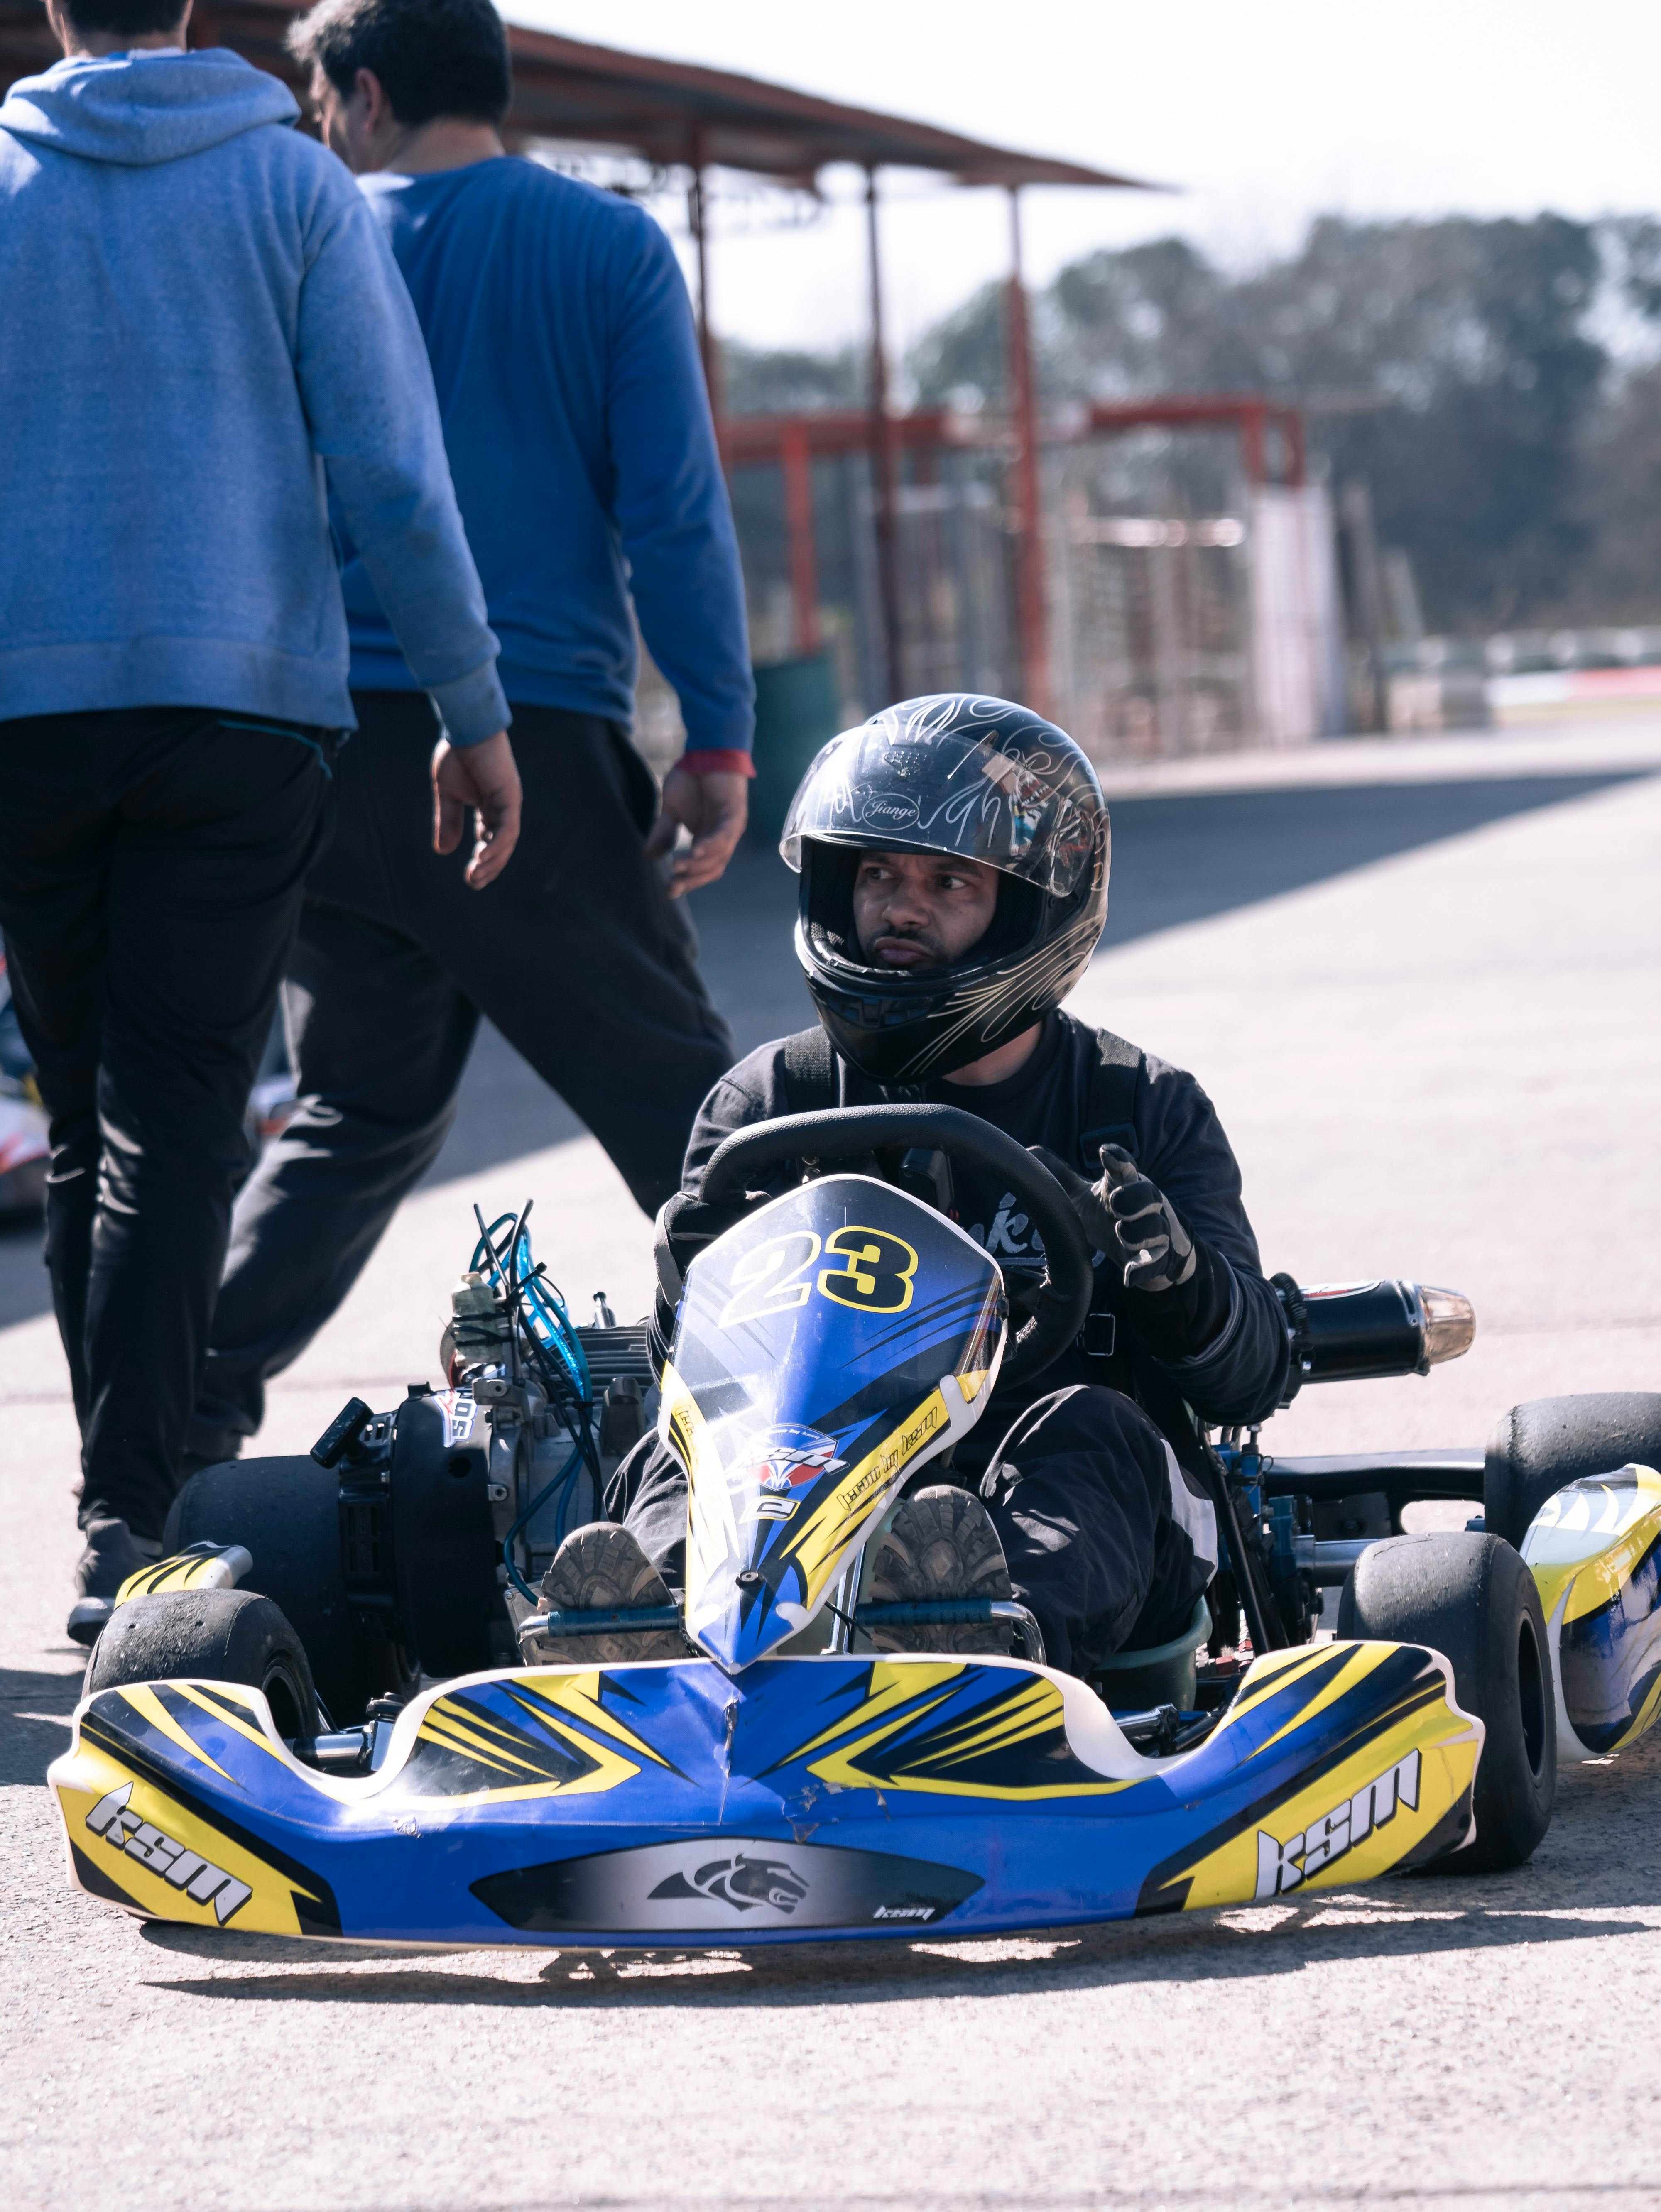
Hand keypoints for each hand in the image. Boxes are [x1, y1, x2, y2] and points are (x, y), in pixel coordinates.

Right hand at [431, 729, 520, 889]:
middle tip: (473, 883)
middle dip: (489, 867)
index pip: (490, 840)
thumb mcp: (447, 794)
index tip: (471, 879)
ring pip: (506, 841)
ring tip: (475, 875)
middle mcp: (503, 807)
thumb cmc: (456, 754)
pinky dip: (496, 845)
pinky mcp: (510, 796)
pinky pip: (507, 828)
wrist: (463, 729)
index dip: (482, 861)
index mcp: (489, 806)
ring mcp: (509, 802)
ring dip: (492, 861)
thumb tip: (444, 852)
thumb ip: (448, 821)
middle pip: (501, 845)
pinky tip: (481, 857)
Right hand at [645, 766, 747, 896]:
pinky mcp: (735, 812)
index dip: (688, 881)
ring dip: (698, 864)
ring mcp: (731, 827)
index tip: (669, 891)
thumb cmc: (690, 778)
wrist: (705, 751)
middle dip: (692, 879)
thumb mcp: (671, 809)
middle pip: (712, 868)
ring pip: (718, 855)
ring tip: (677, 866)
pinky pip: (725, 834)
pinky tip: (696, 850)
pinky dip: (711, 844)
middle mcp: (723, 838)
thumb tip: (649, 856)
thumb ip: (664, 832)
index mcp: (709, 839)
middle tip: (673, 885)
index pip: (702, 869)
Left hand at [1030, 1142, 1195, 1294]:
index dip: (1117, 1158)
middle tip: (1114, 1203)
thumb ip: (1060, 1176)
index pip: (1125, 1167)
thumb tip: (1031, 1152)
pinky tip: (1128, 1276)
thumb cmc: (1108, 1216)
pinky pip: (1155, 1262)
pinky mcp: (1156, 1259)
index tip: (1105, 1153)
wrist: (1147, 1250)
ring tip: (1121, 1234)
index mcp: (1124, 1185)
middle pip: (1148, 1193)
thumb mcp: (1083, 1196)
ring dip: (1139, 1231)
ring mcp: (1154, 1232)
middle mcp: (1144, 1205)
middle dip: (1133, 1197)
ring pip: (1156, 1227)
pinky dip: (1142, 1269)